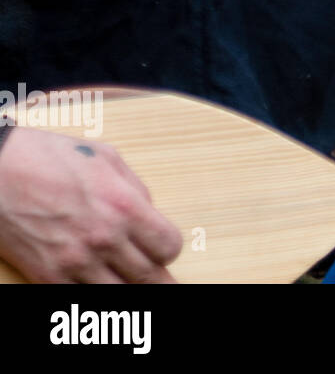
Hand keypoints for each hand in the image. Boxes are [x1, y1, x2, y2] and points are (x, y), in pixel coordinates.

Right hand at [0, 128, 182, 282]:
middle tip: (160, 280)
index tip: (162, 248)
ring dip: (127, 288)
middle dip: (157, 277)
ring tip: (129, 282)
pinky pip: (80, 297)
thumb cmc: (48, 157)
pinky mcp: (46, 274)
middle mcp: (104, 238)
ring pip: (118, 293)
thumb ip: (135, 189)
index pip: (168, 246)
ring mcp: (74, 261)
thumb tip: (149, 212)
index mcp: (125, 206)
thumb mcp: (107, 158)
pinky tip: (96, 284)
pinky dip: (93, 294)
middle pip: (148, 276)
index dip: (168, 249)